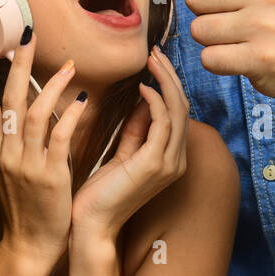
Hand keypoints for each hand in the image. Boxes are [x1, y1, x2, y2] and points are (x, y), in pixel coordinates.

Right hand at [0, 29, 87, 268]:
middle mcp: (5, 153)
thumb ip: (10, 138)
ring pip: (35, 114)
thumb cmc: (22, 205)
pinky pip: (60, 138)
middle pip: (9, 99)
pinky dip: (70, 116)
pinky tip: (82, 99)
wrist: (30, 244)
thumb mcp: (5, 168)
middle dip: (18, 64)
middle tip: (27, 34)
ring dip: (52, 85)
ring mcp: (26, 165)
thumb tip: (18, 105)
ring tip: (69, 65)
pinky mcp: (50, 176)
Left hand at [69, 45, 188, 244]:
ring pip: (178, 111)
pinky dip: (155, 102)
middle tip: (155, 52)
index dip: (169, 83)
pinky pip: (163, 124)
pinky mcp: (155, 165)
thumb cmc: (101, 191)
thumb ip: (136, 129)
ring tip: (151, 61)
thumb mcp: (122, 152)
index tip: (153, 60)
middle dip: (170, 76)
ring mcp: (168, 163)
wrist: (91, 224)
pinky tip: (141, 89)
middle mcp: (176, 160)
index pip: (179, 112)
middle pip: (184, 107)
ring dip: (165, 81)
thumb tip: (141, 100)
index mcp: (170, 158)